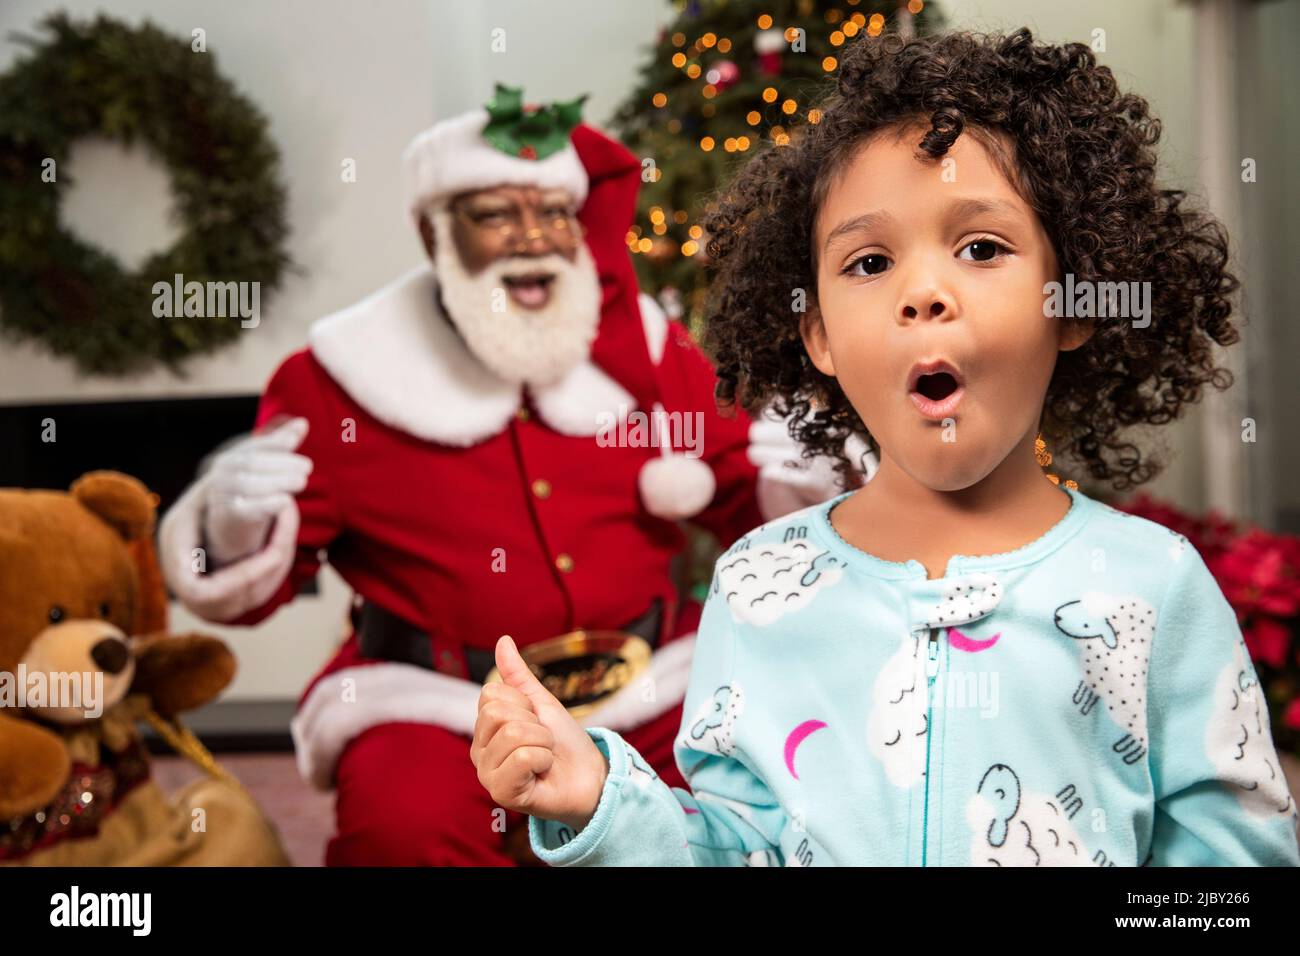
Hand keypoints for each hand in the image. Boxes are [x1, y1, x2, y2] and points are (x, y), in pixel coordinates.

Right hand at [202, 417, 312, 565]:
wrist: (228, 528)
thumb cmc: (251, 492)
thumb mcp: (264, 468)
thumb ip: (281, 446)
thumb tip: (303, 422)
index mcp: (232, 458)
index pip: (256, 446)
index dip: (277, 441)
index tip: (298, 438)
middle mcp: (223, 474)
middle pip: (254, 464)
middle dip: (282, 463)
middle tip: (307, 467)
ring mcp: (223, 496)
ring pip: (252, 485)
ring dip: (280, 482)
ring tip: (302, 481)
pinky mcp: (229, 518)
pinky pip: (248, 509)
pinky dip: (268, 504)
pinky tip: (286, 500)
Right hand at [472, 635, 608, 831]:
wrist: (589, 776)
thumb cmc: (563, 741)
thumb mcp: (541, 702)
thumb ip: (518, 675)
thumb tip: (503, 640)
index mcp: (484, 728)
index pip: (490, 695)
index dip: (523, 702)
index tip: (536, 720)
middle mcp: (479, 751)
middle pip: (497, 713)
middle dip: (534, 722)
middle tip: (542, 741)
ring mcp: (487, 774)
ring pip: (512, 734)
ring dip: (543, 742)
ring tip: (545, 756)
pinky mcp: (501, 793)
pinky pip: (523, 758)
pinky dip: (543, 760)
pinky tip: (542, 772)